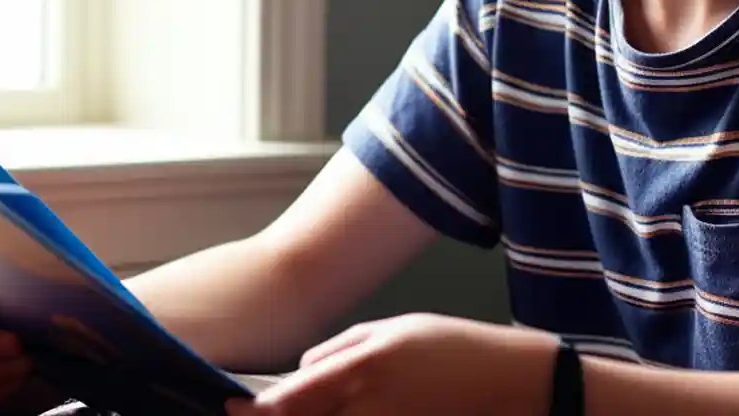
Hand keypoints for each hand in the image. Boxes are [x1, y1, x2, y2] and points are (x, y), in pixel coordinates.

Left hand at [224, 313, 556, 415]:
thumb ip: (336, 353)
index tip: (228, 407)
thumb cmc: (451, 348)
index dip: (250, 412)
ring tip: (294, 414)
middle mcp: (365, 410)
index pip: (285, 404)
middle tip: (248, 413)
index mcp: (359, 371)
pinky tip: (334, 415)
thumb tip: (296, 375)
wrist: (510, 383)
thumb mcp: (389, 330)